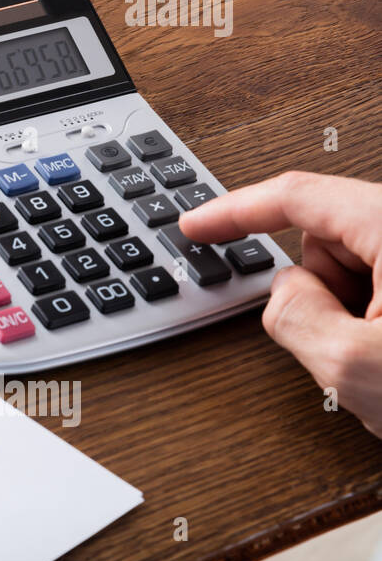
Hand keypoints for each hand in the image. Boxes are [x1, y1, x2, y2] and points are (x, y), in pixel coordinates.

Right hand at [180, 171, 381, 437]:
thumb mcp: (352, 365)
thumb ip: (292, 315)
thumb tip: (282, 293)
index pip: (296, 195)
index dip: (233, 211)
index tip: (196, 225)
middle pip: (329, 238)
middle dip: (320, 289)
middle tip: (345, 340)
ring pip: (358, 266)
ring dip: (354, 311)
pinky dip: (379, 320)